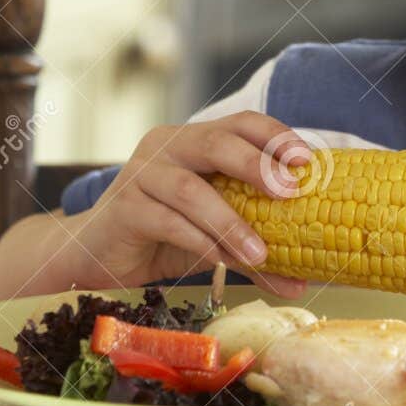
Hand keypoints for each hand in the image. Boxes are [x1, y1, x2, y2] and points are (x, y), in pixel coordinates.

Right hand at [73, 113, 310, 297]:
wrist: (97, 253)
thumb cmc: (164, 236)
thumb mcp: (216, 238)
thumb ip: (255, 252)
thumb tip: (303, 283)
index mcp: (196, 139)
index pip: (241, 122)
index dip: (276, 136)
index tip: (307, 161)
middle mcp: (167, 146)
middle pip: (216, 142)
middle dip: (257, 165)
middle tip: (290, 192)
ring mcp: (142, 174)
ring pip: (192, 189)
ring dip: (231, 222)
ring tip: (260, 254)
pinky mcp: (124, 208)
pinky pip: (167, 221)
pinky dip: (200, 242)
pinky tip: (222, 261)